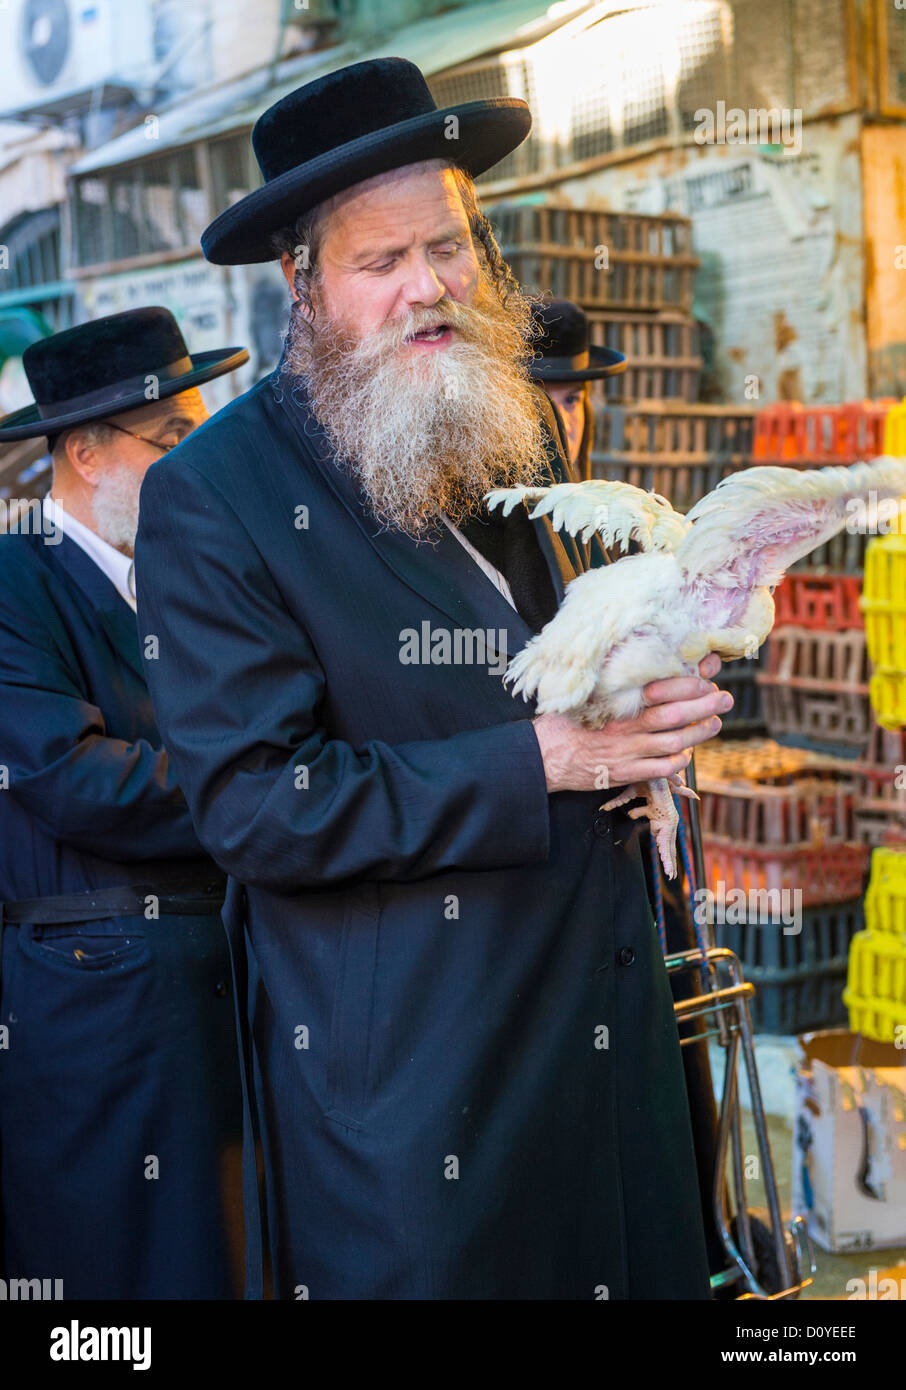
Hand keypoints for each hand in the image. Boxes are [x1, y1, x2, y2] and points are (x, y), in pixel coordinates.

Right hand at [532, 653, 731, 793]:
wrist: (543, 757)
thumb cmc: (564, 721)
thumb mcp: (586, 694)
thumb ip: (611, 682)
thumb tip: (639, 665)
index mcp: (615, 702)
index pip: (659, 689)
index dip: (688, 683)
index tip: (706, 677)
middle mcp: (624, 726)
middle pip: (673, 715)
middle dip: (704, 706)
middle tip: (724, 699)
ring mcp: (626, 751)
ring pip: (673, 742)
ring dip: (699, 733)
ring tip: (715, 723)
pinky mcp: (624, 773)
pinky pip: (660, 769)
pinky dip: (679, 761)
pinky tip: (687, 753)